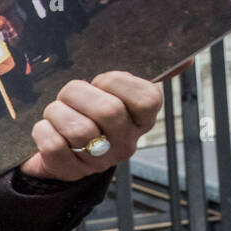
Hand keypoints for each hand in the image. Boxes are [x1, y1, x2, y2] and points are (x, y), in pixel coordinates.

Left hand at [19, 70, 161, 182]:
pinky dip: (43, 130)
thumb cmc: (91, 113)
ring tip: (55, 111)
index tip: (100, 82)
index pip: (147, 98)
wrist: (60, 151)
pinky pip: (54, 146)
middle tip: (69, 94)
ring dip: (57, 111)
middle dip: (79, 93)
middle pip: (108, 111)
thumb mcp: (119, 92)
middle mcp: (126, 144)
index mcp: (144, 120)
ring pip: (78, 130)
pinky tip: (46, 127)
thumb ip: (149, 74)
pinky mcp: (70, 172)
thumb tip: (187, 59)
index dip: (116, 82)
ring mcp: (99, 162)